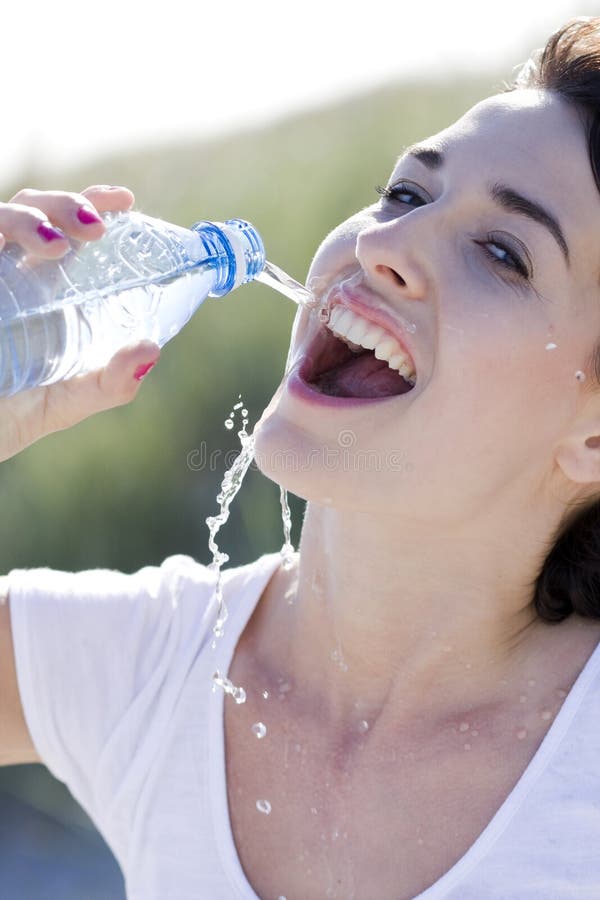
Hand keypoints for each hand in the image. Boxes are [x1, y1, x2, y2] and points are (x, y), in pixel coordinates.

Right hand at [0, 186, 159, 461]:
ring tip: (55, 245)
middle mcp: (13, 270)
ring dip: (28, 220)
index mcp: (48, 284)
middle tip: (96, 228)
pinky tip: (5, 253)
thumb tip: (151, 350)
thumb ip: (114, 380)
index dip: (93, 202)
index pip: (70, 226)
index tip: (125, 201)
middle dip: (65, 204)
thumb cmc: (22, 410)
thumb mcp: (75, 398)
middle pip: (34, 208)